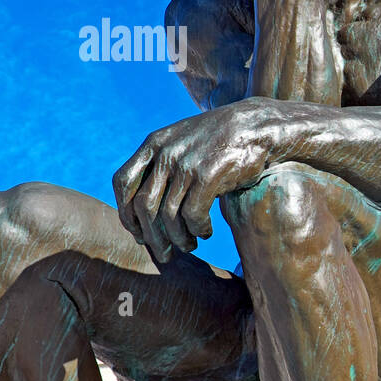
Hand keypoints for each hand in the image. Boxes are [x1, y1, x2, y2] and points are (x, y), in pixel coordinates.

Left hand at [113, 100, 272, 261]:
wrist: (258, 126)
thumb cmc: (222, 140)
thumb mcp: (184, 141)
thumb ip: (163, 162)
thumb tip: (144, 202)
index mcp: (155, 143)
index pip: (123, 182)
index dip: (126, 211)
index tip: (138, 231)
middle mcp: (166, 153)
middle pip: (143, 205)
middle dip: (151, 236)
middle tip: (163, 253)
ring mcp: (187, 164)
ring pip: (169, 215)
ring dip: (178, 238)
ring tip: (188, 246)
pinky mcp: (209, 176)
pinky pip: (193, 214)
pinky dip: (198, 229)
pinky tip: (206, 233)